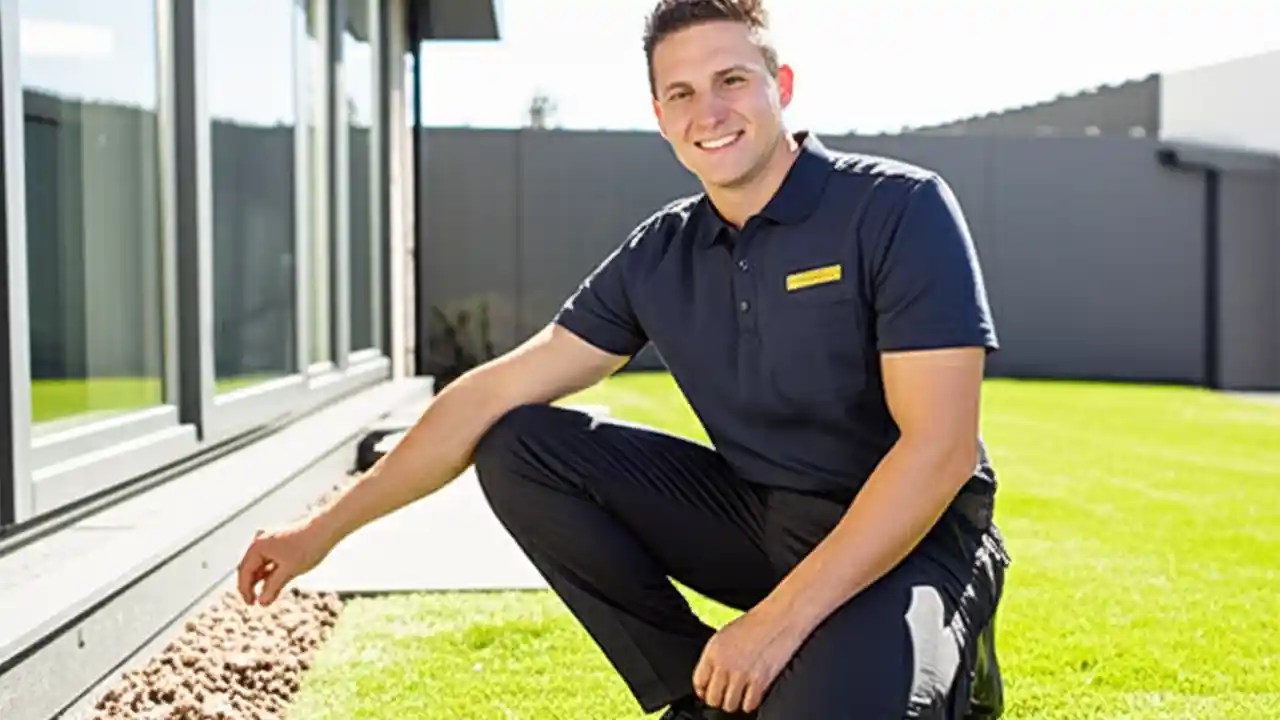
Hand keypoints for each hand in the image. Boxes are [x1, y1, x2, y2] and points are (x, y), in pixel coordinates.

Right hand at [236, 519, 332, 605]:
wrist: (326, 528)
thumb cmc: (307, 548)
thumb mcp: (288, 571)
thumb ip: (272, 587)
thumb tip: (261, 603)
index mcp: (257, 546)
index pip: (244, 571)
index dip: (245, 590)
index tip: (251, 605)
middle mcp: (260, 541)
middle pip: (249, 567)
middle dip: (251, 585)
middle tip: (256, 602)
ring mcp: (269, 540)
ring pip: (260, 564)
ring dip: (262, 580)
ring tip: (268, 596)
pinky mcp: (279, 541)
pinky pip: (269, 560)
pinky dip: (270, 572)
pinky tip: (276, 584)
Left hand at [692, 605, 806, 713]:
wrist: (781, 617)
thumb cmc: (757, 623)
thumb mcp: (726, 635)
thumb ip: (715, 657)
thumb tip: (710, 678)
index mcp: (713, 651)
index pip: (698, 682)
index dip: (703, 690)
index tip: (709, 692)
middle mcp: (724, 663)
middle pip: (712, 699)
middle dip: (719, 698)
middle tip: (727, 694)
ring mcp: (741, 674)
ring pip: (730, 706)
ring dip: (735, 702)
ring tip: (741, 693)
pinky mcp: (759, 681)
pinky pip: (749, 705)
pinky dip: (751, 702)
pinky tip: (753, 693)